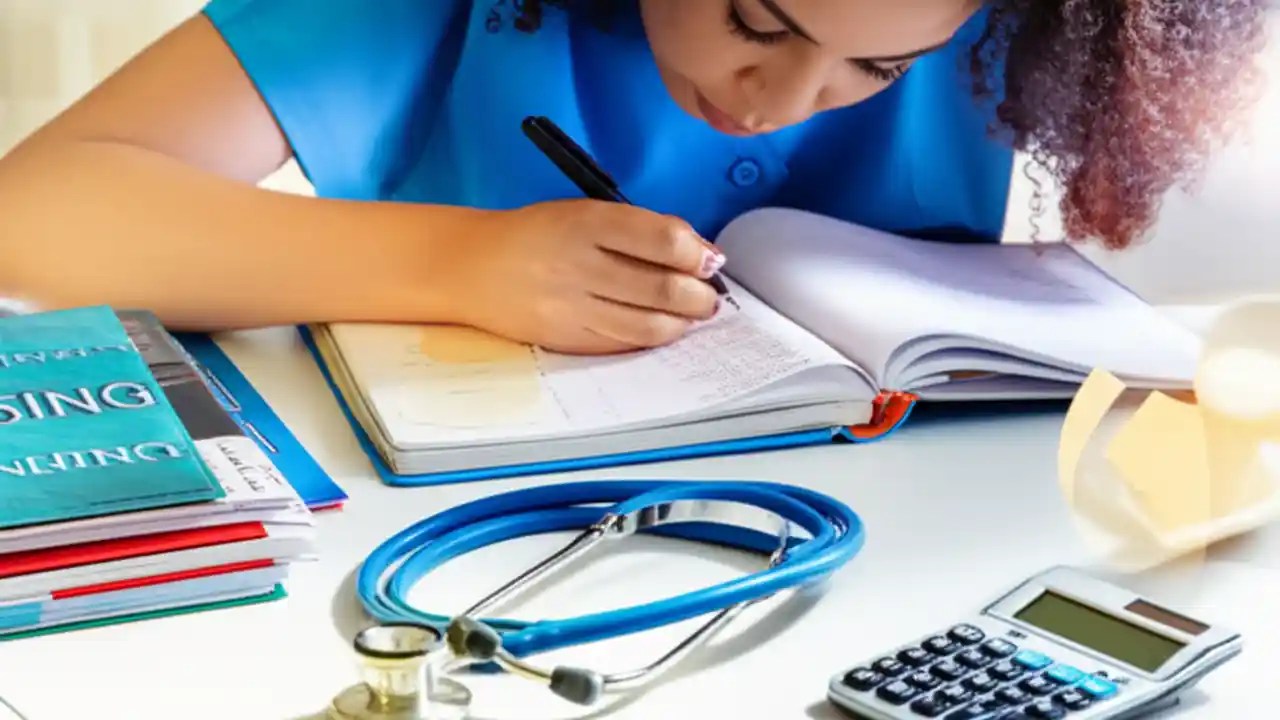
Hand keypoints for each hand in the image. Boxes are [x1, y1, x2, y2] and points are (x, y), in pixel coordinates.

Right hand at [451, 199, 724, 353]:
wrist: (471, 267)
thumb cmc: (537, 234)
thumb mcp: (583, 212)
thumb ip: (637, 228)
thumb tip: (697, 251)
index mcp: (587, 222)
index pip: (662, 241)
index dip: (698, 254)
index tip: (710, 260)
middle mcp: (580, 265)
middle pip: (662, 288)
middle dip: (699, 296)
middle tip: (710, 296)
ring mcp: (572, 307)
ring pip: (648, 324)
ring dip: (683, 322)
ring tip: (692, 315)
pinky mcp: (566, 339)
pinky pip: (623, 344)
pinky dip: (652, 338)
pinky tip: (662, 329)